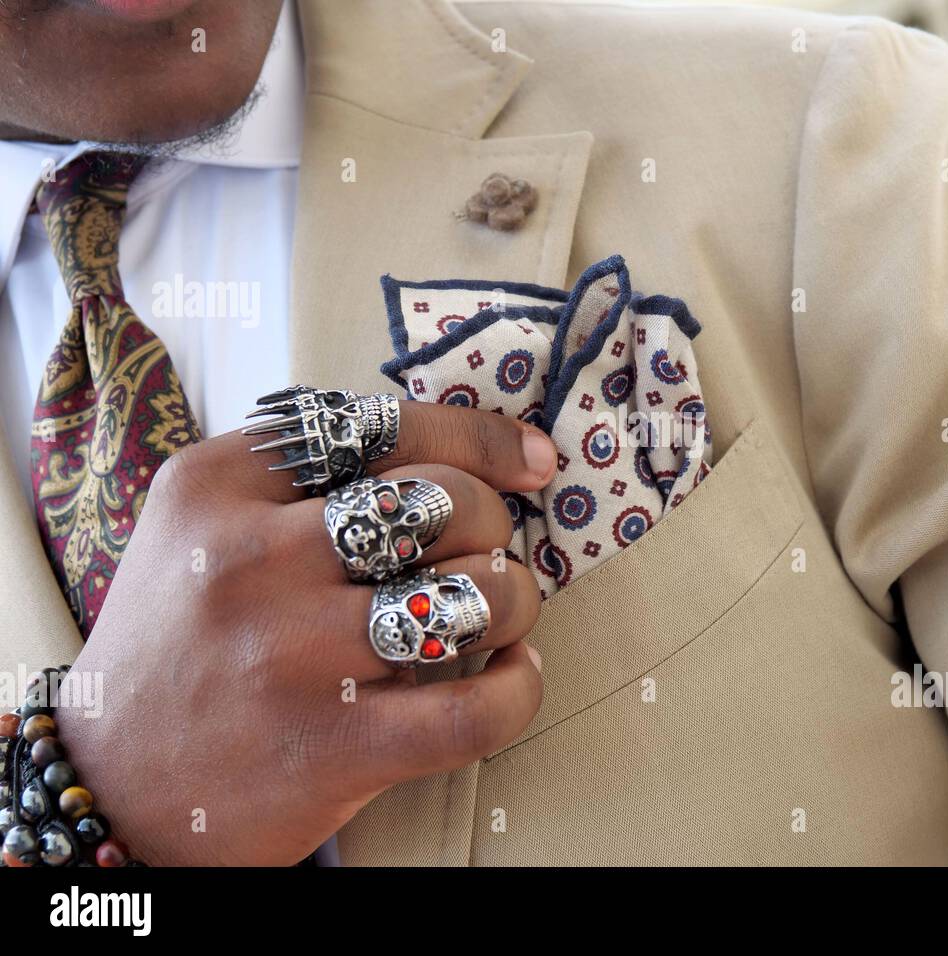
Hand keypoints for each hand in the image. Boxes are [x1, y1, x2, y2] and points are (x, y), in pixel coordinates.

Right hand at [56, 401, 556, 865]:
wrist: (109, 789)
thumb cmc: (182, 643)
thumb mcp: (203, 526)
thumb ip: (306, 477)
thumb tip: (470, 452)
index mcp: (218, 486)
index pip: (384, 426)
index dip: (483, 439)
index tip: (531, 460)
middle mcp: (252, 560)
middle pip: (445, 502)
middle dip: (496, 523)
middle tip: (486, 554)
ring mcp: (294, 655)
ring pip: (476, 594)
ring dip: (516, 600)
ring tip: (499, 616)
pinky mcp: (335, 746)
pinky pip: (479, 708)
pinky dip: (521, 687)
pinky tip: (509, 675)